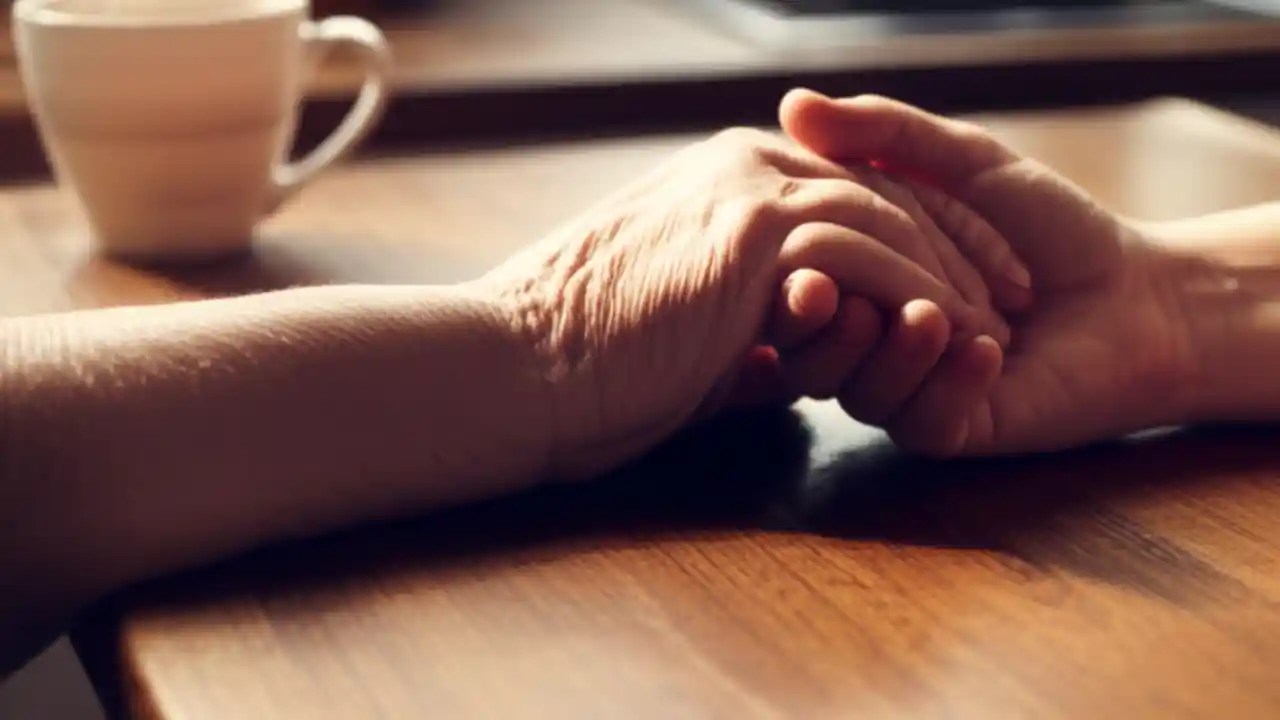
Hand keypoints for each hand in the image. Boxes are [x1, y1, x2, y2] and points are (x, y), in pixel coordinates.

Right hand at [477, 127, 1020, 476]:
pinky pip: (867, 252)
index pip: (850, 190)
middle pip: (884, 190)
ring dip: (948, 273)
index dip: (917, 238)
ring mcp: (744, 188)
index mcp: (727, 174)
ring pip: (886, 215)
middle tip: (1004, 301)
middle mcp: (743, 162)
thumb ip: (754, 326)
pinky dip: (917, 293)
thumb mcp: (690, 333)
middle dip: (954, 247)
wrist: (523, 369)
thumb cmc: (592, 364)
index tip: (961, 289)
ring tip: (993, 327)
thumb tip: (797, 355)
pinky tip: (950, 336)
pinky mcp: (748, 229)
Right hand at [778, 90, 1201, 455]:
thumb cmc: (1052, 228)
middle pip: (808, 352)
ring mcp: (911, 391)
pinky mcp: (956, 431)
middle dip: (822, 328)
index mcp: (860, 282)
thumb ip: (884, 134)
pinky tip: (988, 352)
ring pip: (859, 393)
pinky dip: (945, 386)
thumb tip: (793, 103)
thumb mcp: (964, 163)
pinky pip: (922, 424)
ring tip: (932, 316)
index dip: (791, 280)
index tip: (805, 265)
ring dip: (888, 354)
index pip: (798, 286)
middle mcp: (872, 343)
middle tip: (841, 299)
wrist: (1141, 294)